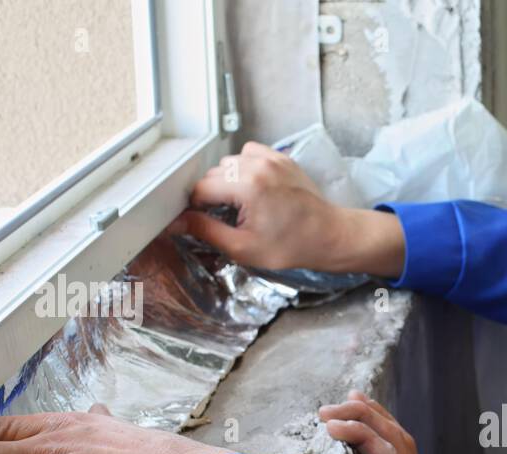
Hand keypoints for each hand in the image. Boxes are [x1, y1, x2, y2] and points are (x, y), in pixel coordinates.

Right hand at [170, 142, 405, 276]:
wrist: (329, 236)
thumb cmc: (292, 246)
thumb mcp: (243, 247)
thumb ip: (206, 231)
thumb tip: (178, 222)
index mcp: (247, 186)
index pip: (200, 189)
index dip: (196, 208)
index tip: (203, 221)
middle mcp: (257, 165)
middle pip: (213, 175)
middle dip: (213, 196)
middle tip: (227, 218)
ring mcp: (271, 158)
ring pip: (229, 163)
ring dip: (228, 181)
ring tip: (243, 205)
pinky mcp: (281, 157)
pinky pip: (249, 154)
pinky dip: (245, 168)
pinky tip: (254, 189)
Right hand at [318, 391, 451, 453]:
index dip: (360, 435)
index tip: (331, 426)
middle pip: (396, 438)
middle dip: (364, 418)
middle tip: (329, 410)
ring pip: (400, 441)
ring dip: (376, 418)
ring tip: (351, 398)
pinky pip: (400, 453)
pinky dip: (383, 434)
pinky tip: (370, 424)